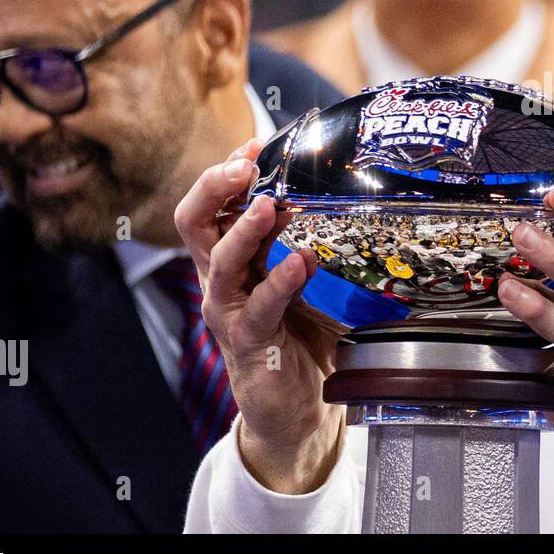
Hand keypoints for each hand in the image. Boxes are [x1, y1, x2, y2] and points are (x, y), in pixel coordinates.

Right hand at [174, 138, 348, 492]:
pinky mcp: (247, 344)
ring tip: (267, 205)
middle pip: (195, 222)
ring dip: (244, 229)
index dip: (230, 170)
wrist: (299, 410)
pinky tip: (300, 264)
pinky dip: (278, 283)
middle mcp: (223, 280)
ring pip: (220, 261)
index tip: (258, 142)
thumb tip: (358, 197)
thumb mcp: (311, 280)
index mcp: (235, 258)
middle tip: (245, 164)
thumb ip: (320, 243)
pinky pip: (256, 309)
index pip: (216, 203)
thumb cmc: (304, 338)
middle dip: (215, 187)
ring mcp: (229, 312)